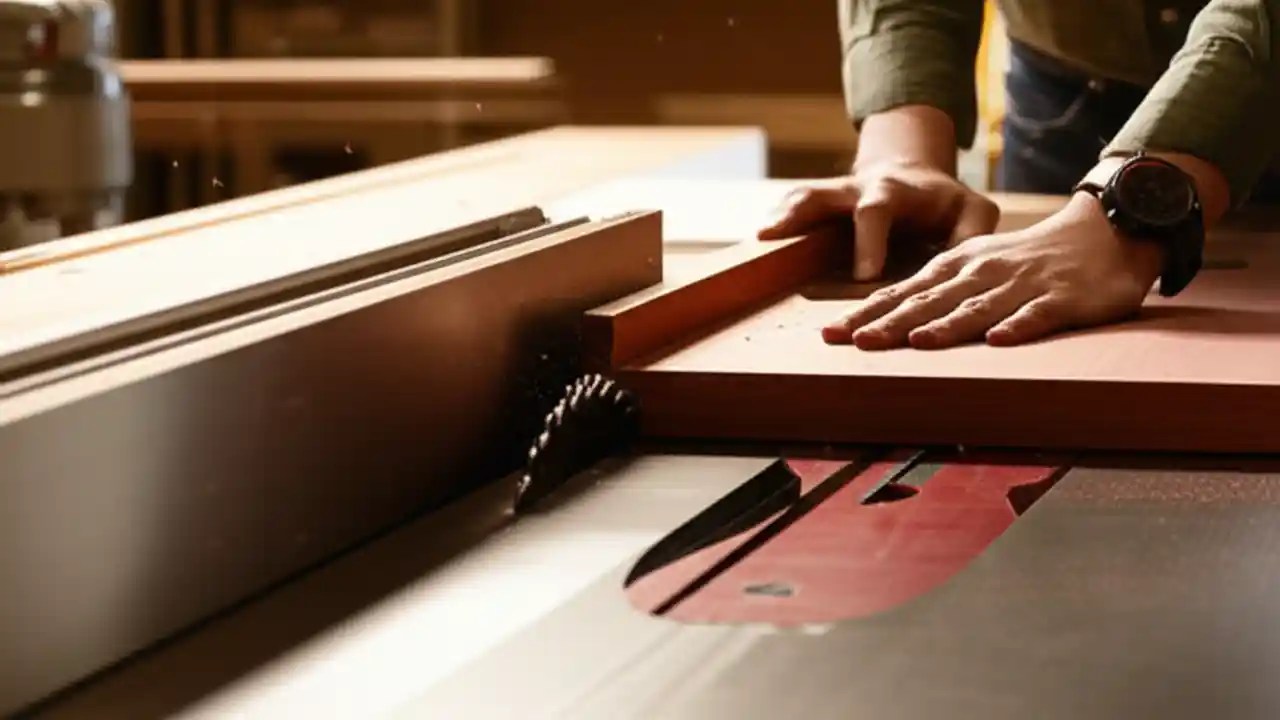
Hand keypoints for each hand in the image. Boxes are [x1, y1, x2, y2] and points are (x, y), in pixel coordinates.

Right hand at [757, 159, 1000, 280]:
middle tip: (778, 237)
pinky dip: (777, 220)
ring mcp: (836, 195)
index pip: (877, 212)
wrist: (914, 176)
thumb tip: (969, 261)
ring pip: (805, 196)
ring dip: (783, 214)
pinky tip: (761, 241)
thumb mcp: (971, 211)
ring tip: (763, 235)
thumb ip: (973, 232)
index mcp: (895, 192)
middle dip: (803, 215)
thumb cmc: (946, 205)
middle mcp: (859, 189)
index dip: (867, 241)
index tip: (863, 276)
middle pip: (825, 194)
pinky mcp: (821, 205)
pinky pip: (794, 206)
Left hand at [821, 192, 1165, 348]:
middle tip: (854, 341)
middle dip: (890, 322)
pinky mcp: (1059, 299)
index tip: (830, 334)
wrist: (1102, 231)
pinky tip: (998, 341)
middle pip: (929, 301)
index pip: (902, 291)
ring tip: (916, 342)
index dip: (866, 312)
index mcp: (956, 266)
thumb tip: (890, 322)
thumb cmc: (1029, 260)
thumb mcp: (976, 267)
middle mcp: (980, 273)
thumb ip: (938, 293)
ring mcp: (1020, 285)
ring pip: (977, 307)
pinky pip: (1036, 314)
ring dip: (946, 325)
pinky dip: (1017, 326)